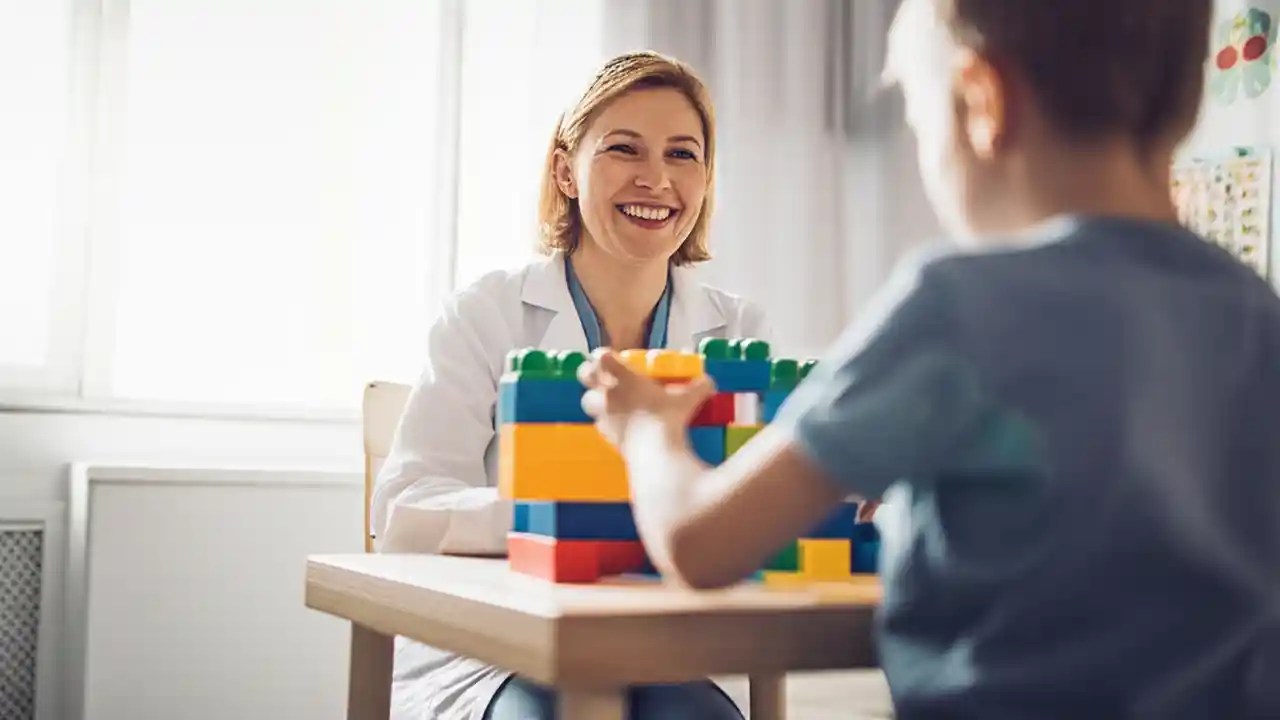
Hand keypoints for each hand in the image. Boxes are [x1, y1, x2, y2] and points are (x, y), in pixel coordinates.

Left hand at [578, 349, 715, 449]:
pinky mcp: (607, 436)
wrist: (654, 450)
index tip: (609, 356)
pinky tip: (618, 424)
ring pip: (587, 402)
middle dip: (590, 374)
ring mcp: (605, 416)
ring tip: (608, 400)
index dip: (603, 355)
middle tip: (601, 375)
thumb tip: (708, 381)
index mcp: (623, 378)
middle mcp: (609, 394)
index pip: (602, 358)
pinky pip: (600, 425)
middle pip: (585, 376)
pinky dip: (606, 422)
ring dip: (595, 399)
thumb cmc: (668, 417)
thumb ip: (698, 387)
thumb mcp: (688, 399)